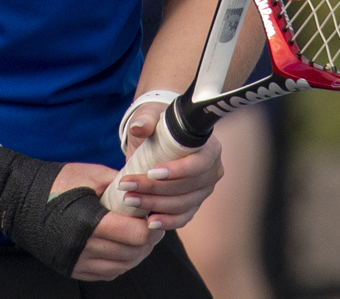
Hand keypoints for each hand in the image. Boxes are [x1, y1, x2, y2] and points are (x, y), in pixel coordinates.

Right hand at [50, 162, 163, 280]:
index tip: (151, 216)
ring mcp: (76, 261)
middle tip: (151, 226)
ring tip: (139, 238)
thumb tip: (144, 190)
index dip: (149, 226)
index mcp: (90, 222)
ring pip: (121, 267)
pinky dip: (118, 263)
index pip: (136, 235)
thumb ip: (120, 185)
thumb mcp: (91, 174)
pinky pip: (106, 273)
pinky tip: (121, 248)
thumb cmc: (56, 181)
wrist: (18, 198)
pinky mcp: (71, 268)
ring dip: (134, 254)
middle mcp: (83, 247)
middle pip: (132, 254)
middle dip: (146, 241)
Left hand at [115, 103, 223, 229]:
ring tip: (129, 200)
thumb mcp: (151, 116)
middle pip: (187, 187)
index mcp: (209, 148)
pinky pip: (183, 217)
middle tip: (127, 186)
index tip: (151, 172)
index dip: (177, 170)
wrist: (159, 140)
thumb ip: (146, 119)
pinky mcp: (194, 204)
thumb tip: (139, 127)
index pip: (199, 163)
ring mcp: (204, 190)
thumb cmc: (159, 126)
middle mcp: (212, 171)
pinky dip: (167, 222)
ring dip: (154, 204)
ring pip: (182, 204)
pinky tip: (149, 222)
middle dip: (154, 189)